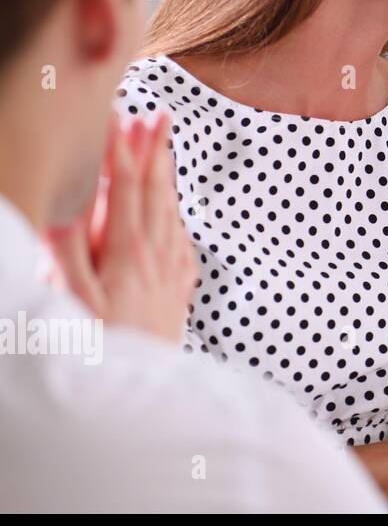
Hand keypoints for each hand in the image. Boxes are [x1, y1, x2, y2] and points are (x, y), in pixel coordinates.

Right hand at [45, 111, 195, 343]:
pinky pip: (181, 249)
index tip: (120, 117)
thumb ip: (68, 249)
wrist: (143, 409)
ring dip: (167, 180)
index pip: (127, 191)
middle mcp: (157, 261)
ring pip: (172, 217)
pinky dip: (176, 223)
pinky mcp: (175, 301)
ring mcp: (170, 280)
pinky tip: (176, 218)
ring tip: (167, 148)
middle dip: (155, 154)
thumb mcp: (72, 302)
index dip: (123, 153)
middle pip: (157, 196)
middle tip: (158, 116)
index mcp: (130, 256)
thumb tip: (67, 204)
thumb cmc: (100, 353)